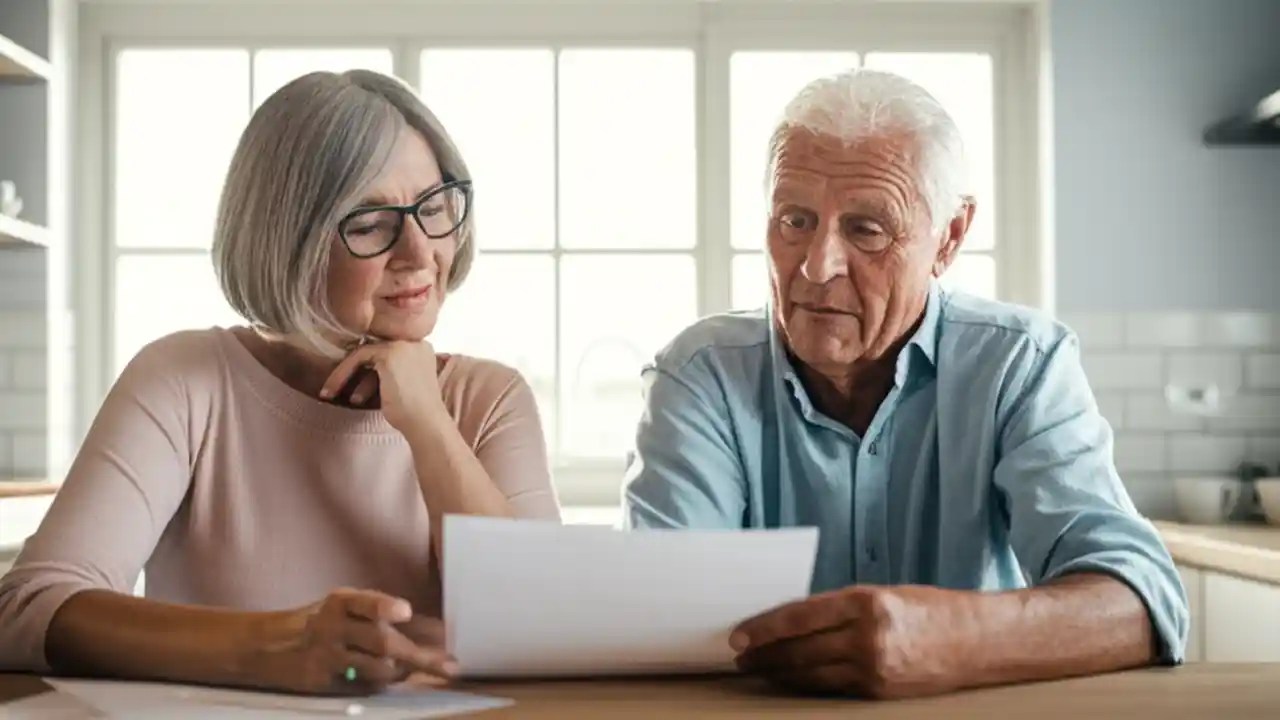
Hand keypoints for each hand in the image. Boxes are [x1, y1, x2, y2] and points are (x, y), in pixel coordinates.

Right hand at [256, 588, 455, 695]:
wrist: (264, 647)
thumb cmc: (320, 623)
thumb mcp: (343, 609)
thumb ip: (380, 613)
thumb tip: (433, 628)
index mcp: (341, 602)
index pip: (364, 602)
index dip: (384, 607)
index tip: (405, 612)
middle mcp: (333, 627)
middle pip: (381, 641)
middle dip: (421, 656)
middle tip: (450, 666)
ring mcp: (328, 657)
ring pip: (376, 668)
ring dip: (405, 671)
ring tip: (421, 669)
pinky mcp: (322, 682)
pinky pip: (363, 685)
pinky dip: (383, 681)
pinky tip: (390, 677)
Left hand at [320, 339, 447, 432]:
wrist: (425, 424)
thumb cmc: (414, 415)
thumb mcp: (401, 387)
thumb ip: (387, 373)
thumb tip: (361, 372)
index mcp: (420, 349)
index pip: (386, 349)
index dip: (365, 365)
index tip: (349, 380)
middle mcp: (414, 342)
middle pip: (373, 348)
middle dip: (351, 368)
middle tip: (332, 387)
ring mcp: (402, 346)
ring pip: (363, 352)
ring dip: (343, 373)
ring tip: (329, 393)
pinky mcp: (390, 354)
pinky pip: (358, 357)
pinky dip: (343, 374)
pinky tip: (333, 390)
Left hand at [730, 585, 965, 698]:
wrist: (977, 641)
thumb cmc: (929, 609)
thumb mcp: (882, 594)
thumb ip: (839, 608)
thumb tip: (793, 619)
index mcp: (865, 602)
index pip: (799, 616)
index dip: (764, 628)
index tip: (738, 634)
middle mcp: (867, 637)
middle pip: (799, 649)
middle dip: (764, 654)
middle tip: (740, 656)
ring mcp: (874, 668)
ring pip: (811, 674)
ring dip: (779, 673)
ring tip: (757, 669)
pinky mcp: (879, 691)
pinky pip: (832, 689)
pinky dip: (806, 684)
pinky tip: (790, 680)